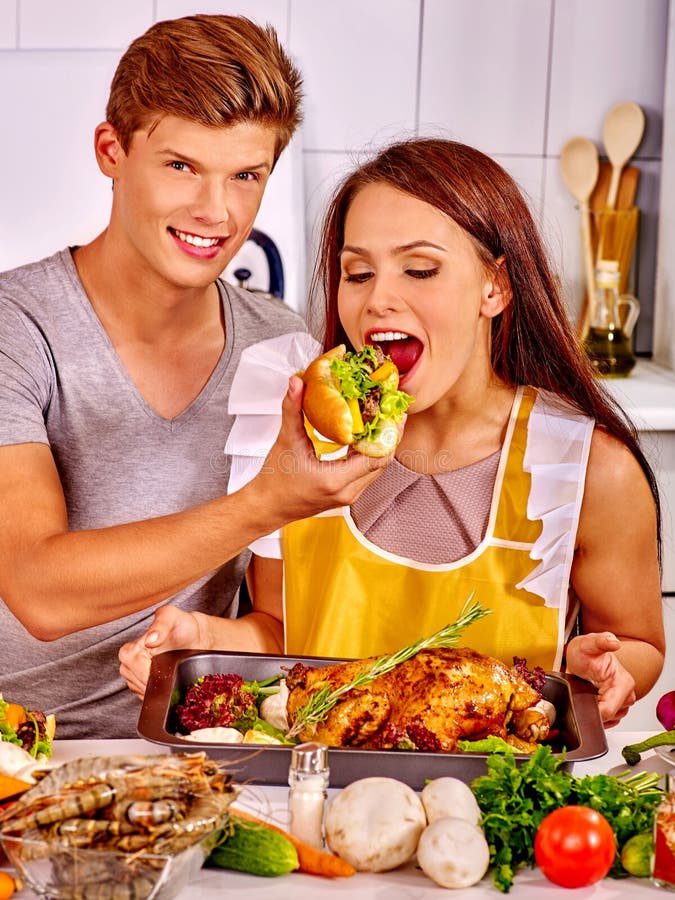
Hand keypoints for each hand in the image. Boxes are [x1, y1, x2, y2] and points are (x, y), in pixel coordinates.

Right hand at [118, 604, 201, 698]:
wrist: (195, 637)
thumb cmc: (182, 625)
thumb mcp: (172, 617)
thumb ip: (162, 624)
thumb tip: (150, 640)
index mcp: (130, 650)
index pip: (135, 669)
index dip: (151, 672)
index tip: (165, 670)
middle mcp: (129, 664)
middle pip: (138, 683)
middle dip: (156, 681)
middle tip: (172, 674)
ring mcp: (136, 677)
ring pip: (143, 692)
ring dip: (158, 687)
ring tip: (172, 675)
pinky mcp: (144, 686)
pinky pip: (148, 696)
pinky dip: (160, 692)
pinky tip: (170, 682)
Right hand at [249, 375, 390, 524]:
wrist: (266, 506)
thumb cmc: (275, 480)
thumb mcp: (286, 440)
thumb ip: (292, 408)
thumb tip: (297, 383)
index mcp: (335, 480)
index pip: (376, 457)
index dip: (389, 435)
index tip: (393, 414)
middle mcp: (347, 492)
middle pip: (382, 462)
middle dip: (389, 436)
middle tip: (392, 412)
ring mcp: (348, 496)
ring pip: (376, 468)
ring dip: (381, 445)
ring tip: (383, 421)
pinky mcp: (346, 495)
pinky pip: (367, 473)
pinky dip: (370, 455)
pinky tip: (367, 437)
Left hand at [565, 632, 636, 726]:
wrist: (582, 654)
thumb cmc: (585, 651)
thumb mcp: (588, 643)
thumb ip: (600, 641)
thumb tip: (614, 642)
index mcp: (623, 682)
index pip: (609, 710)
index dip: (592, 711)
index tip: (580, 701)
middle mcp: (626, 694)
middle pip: (609, 717)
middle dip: (592, 711)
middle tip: (580, 695)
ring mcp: (621, 701)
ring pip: (609, 720)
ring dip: (594, 713)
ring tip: (584, 694)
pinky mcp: (615, 706)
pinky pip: (608, 719)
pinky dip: (597, 715)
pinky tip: (588, 701)